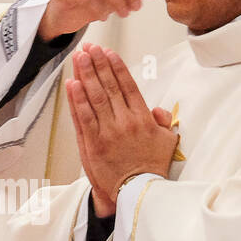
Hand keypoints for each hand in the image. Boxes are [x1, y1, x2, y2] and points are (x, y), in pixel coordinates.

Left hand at [66, 44, 176, 216]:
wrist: (137, 193)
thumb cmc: (151, 167)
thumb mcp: (167, 142)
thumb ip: (163, 122)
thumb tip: (158, 109)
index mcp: (143, 119)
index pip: (128, 86)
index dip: (116, 67)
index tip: (108, 52)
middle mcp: (124, 122)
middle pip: (109, 86)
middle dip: (98, 64)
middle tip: (90, 47)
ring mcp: (107, 132)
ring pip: (95, 97)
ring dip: (86, 75)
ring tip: (79, 57)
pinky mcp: (92, 143)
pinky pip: (83, 116)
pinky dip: (77, 99)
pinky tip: (72, 83)